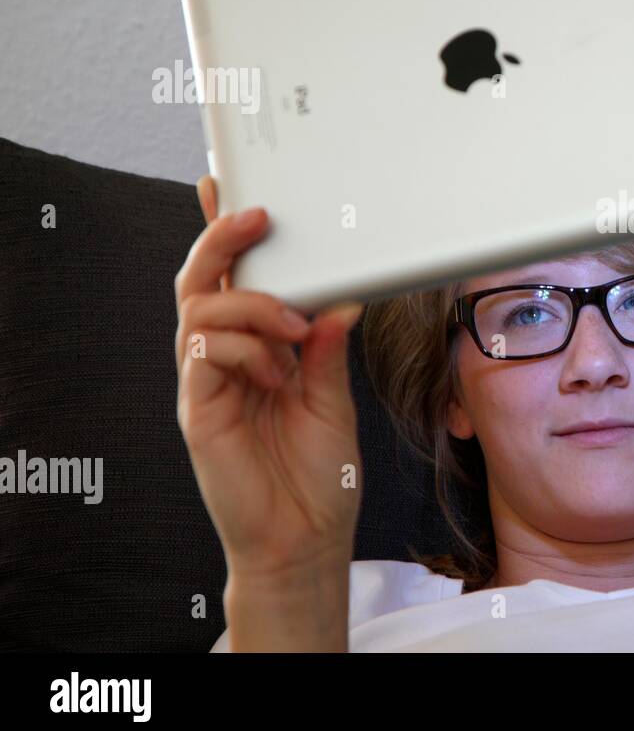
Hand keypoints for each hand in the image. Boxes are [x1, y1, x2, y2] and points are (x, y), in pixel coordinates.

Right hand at [175, 175, 365, 582]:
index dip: (225, 234)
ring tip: (294, 329)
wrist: (306, 538)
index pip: (232, 280)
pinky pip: (203, 353)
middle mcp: (225, 358)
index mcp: (258, 348)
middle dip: (222, 239)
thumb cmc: (319, 474)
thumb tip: (338, 298)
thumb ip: (326, 348)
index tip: (233, 192)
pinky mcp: (198, 409)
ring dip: (252, 305)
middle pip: (201, 280)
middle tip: (256, 217)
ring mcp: (207, 382)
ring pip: (199, 309)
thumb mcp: (333, 397)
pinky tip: (277, 371)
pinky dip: (245, 348)